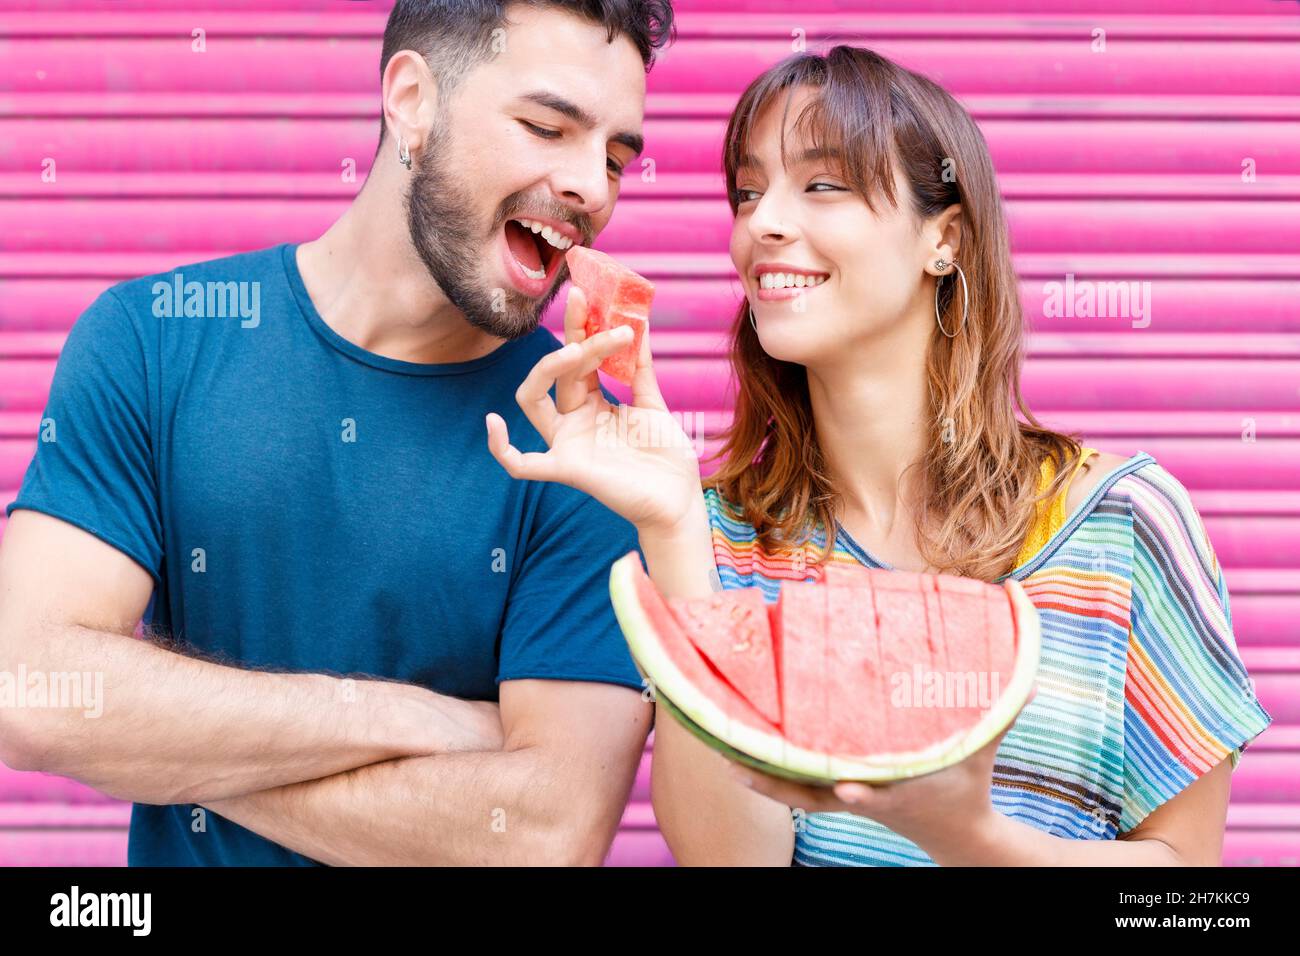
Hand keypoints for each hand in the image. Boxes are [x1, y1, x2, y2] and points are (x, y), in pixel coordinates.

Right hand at [486, 286, 702, 534]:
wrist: (679, 500)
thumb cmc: (666, 457)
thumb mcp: (655, 405)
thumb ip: (642, 370)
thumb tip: (639, 325)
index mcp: (593, 402)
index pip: (580, 357)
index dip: (584, 327)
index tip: (596, 296)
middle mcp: (574, 419)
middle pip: (559, 369)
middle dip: (573, 335)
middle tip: (589, 305)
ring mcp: (567, 443)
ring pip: (532, 399)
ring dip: (549, 368)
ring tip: (576, 348)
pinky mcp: (567, 469)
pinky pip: (522, 464)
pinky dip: (501, 448)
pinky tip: (493, 423)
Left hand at [725, 693, 1034, 856]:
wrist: (956, 833)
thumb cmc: (969, 782)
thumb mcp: (987, 745)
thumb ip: (1004, 706)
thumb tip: (1029, 668)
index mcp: (907, 788)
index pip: (884, 790)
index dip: (867, 791)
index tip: (849, 785)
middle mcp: (869, 794)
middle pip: (819, 795)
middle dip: (781, 782)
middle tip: (739, 761)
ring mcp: (849, 797)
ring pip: (798, 794)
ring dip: (762, 779)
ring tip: (723, 756)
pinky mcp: (837, 794)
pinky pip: (797, 787)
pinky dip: (769, 776)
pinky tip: (736, 758)